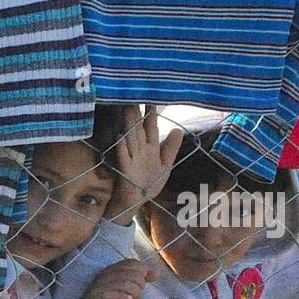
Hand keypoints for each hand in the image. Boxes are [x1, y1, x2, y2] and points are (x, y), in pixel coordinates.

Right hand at [70, 259, 157, 298]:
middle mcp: (104, 275)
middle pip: (132, 273)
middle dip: (139, 285)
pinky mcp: (98, 298)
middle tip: (135, 294)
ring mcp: (100, 286)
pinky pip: (116, 294)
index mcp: (111, 270)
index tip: (139, 284)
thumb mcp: (127, 289)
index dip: (141, 273)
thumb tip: (156, 273)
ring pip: (125, 283)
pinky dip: (125, 297)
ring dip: (135, 293)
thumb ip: (141, 280)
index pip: (133, 263)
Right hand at [105, 105, 183, 224]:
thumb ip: (170, 149)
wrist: (135, 204)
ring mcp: (131, 159)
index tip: (151, 97)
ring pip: (130, 138)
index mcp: (150, 149)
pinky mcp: (125, 170)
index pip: (150, 127)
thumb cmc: (147, 185)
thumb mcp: (165, 166)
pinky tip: (120, 136)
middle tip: (132, 94)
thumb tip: (178, 130)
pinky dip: (122, 147)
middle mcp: (140, 151)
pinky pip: (123, 157)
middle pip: (137, 128)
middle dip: (135, 112)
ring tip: (125, 108)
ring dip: (127, 124)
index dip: (151, 113)